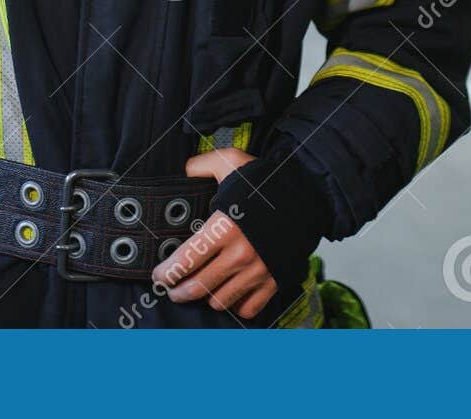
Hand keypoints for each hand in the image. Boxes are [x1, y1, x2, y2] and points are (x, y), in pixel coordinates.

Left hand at [151, 148, 278, 318]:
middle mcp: (240, 254)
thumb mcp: (233, 162)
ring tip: (199, 290)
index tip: (159, 276)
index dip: (166, 273)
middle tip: (172, 290)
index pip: (185, 261)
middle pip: (197, 287)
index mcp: (224, 227)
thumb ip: (203, 165)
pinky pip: (248, 308)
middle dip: (178, 292)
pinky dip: (236, 306)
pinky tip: (229, 294)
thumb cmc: (270, 182)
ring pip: (220, 301)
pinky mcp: (273, 281)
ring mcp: (258, 271)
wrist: (311, 196)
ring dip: (205, 298)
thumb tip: (185, 171)